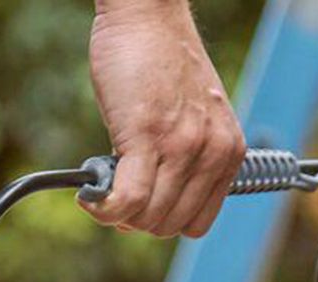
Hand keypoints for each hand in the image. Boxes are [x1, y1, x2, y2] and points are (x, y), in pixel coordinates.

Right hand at [87, 0, 246, 237]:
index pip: (198, 221)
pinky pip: (128, 199)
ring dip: (119, 214)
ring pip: (149, 217)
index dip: (164, 221)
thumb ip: (186, 155)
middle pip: (171, 224)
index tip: (140, 207)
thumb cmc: (162, 59)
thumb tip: (152, 195)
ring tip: (102, 190)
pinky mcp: (147, 136)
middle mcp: (211, 155)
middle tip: (114, 197)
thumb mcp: (193, 115)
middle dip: (138, 220)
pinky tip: (89, 197)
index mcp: (228, 153)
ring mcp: (182, 148)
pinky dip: (104, 207)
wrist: (148, 12)